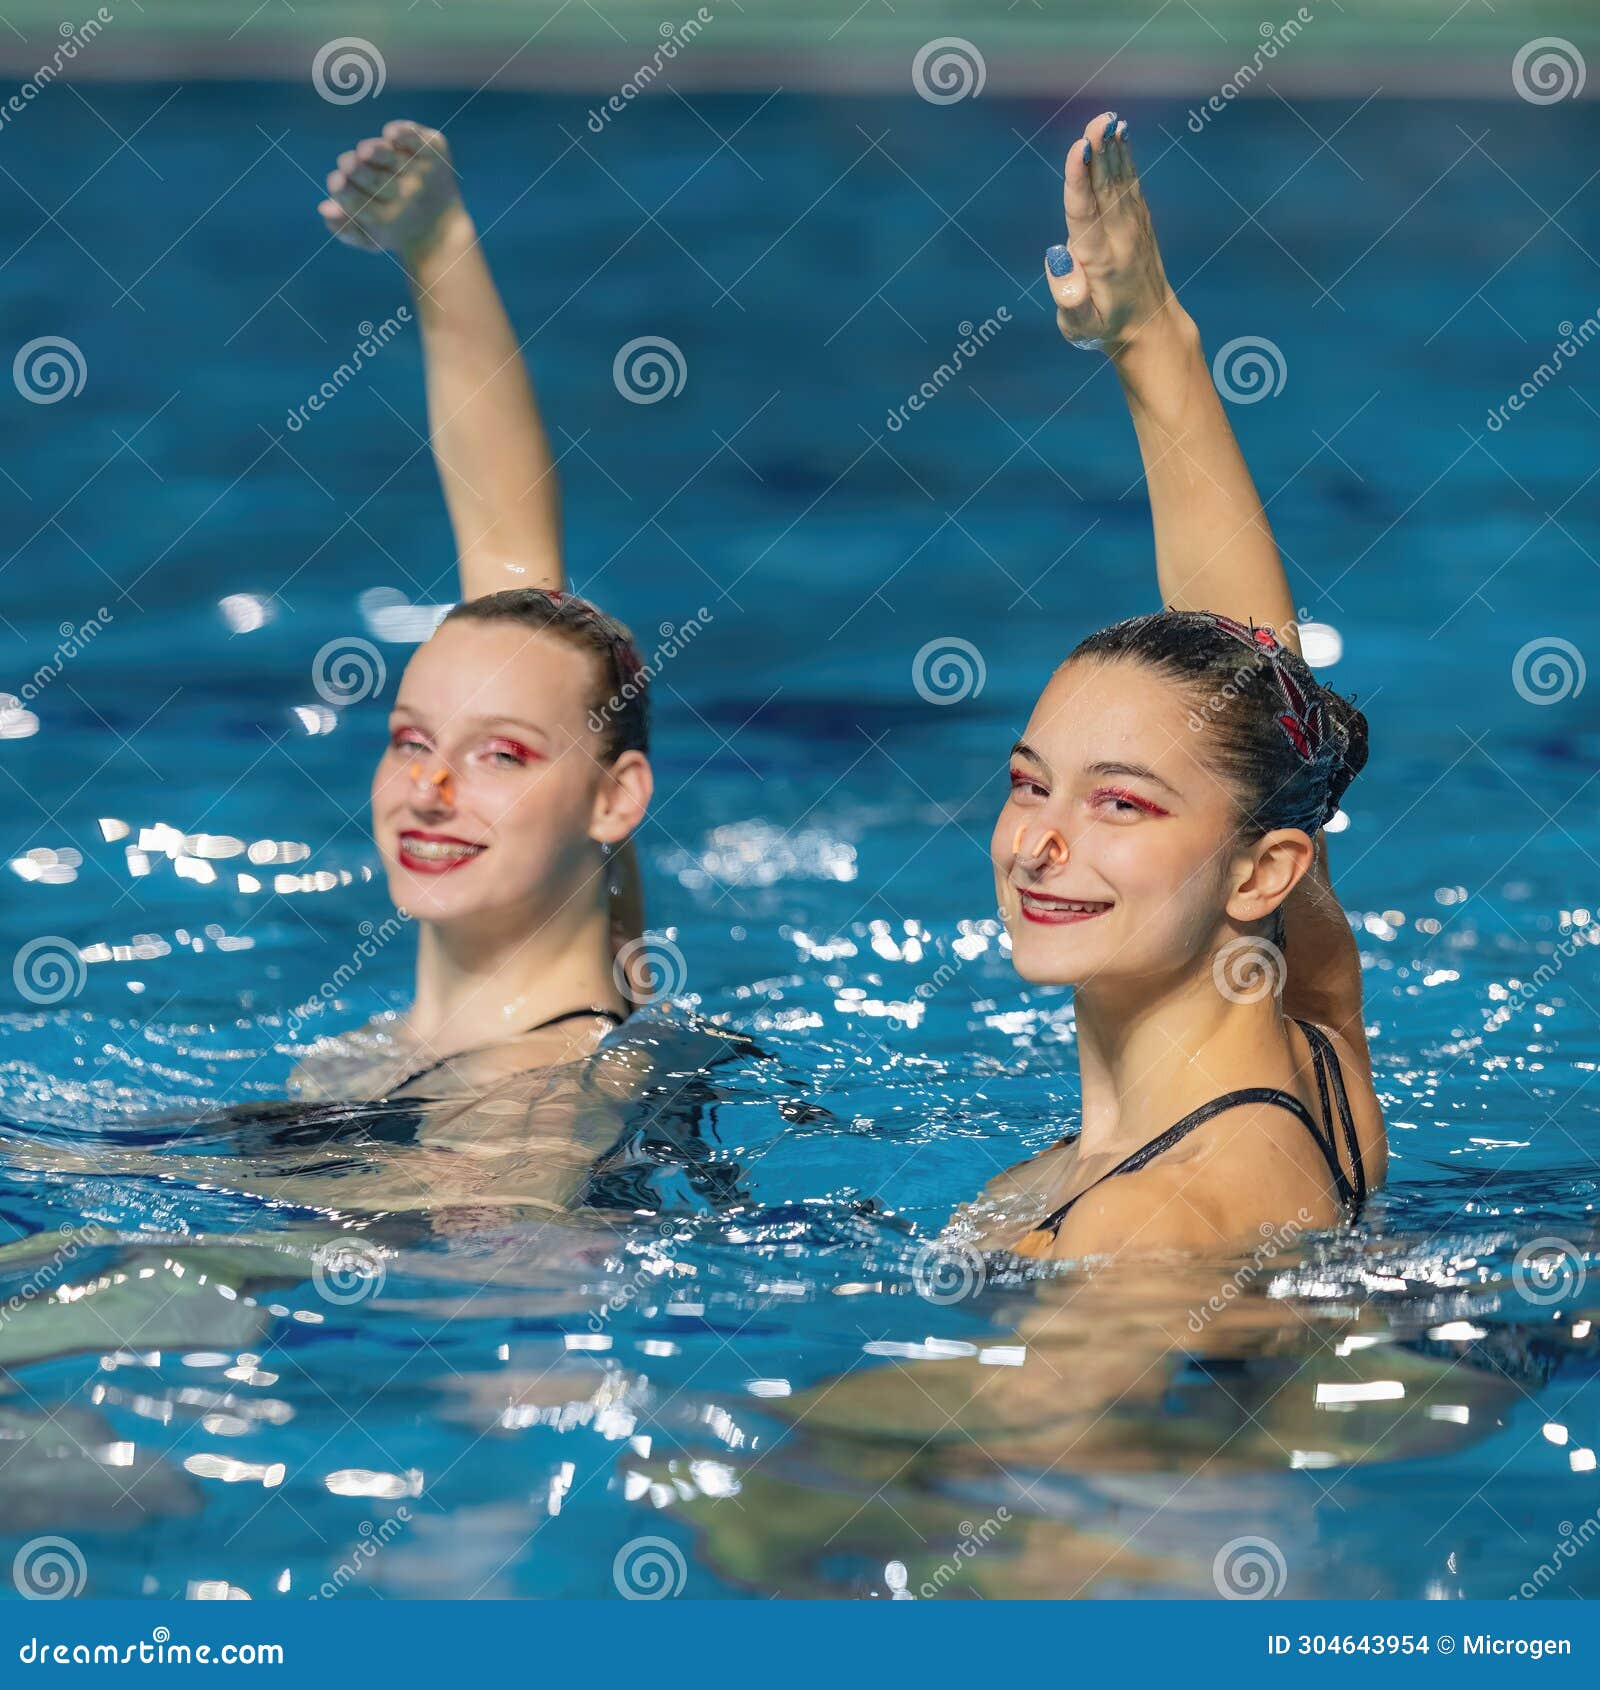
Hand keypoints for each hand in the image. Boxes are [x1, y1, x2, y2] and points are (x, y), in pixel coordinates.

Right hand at [319, 120, 467, 267]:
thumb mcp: (369, 237)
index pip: (358, 202)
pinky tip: (391, 134)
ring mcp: (422, 176)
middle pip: (373, 180)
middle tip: (347, 164)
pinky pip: (418, 140)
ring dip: (376, 151)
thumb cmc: (393, 231)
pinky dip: (403, 133)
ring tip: (365, 151)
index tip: (336, 181)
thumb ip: (346, 227)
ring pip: (393, 159)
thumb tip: (324, 208)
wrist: (443, 231)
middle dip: (355, 168)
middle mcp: (406, 199)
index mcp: (385, 221)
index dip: (342, 189)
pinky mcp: (435, 157)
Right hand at [1043, 110, 1187, 359]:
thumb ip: (1068, 297)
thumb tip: (1057, 254)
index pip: (1086, 213)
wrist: (1152, 327)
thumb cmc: (1104, 328)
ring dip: (1113, 148)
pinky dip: (1124, 157)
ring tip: (1108, 120)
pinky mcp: (1139, 221)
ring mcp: (1134, 228)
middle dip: (1101, 153)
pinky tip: (1119, 135)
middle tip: (1099, 121)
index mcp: (1101, 262)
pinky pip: (1130, 182)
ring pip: (1120, 180)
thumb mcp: (1079, 328)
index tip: (1080, 149)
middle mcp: (1120, 239)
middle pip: (1106, 189)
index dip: (1080, 179)